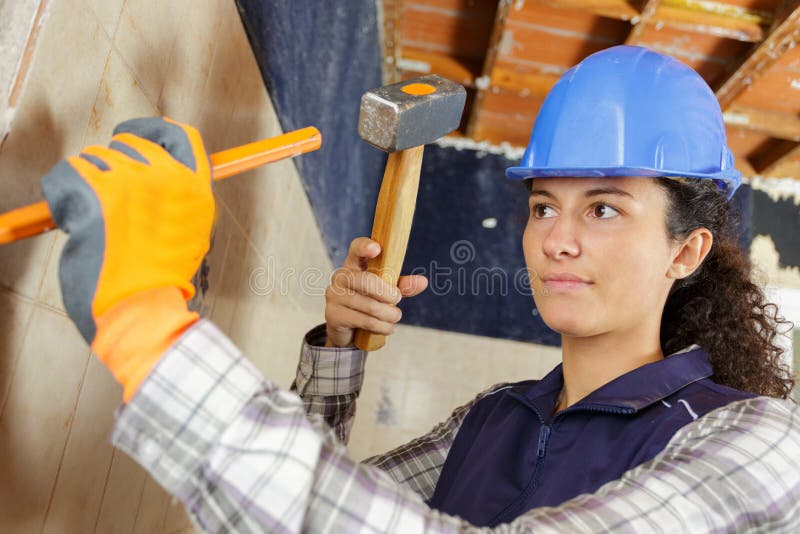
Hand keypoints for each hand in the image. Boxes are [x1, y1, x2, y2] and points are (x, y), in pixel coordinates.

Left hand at [40, 117, 213, 400]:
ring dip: (86, 186)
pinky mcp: (96, 192)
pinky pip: (64, 175)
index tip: (132, 136)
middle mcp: (168, 177)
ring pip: (92, 158)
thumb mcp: (190, 234)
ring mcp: (131, 182)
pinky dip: (62, 198)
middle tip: (106, 205)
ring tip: (96, 226)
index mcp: (196, 188)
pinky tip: (76, 226)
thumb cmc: (160, 281)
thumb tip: (158, 171)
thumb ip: (180, 198)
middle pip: (129, 142)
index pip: (179, 134)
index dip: (151, 129)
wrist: (141, 310)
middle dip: (110, 167)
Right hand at [324, 237, 427, 347]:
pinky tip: (389, 328)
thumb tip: (423, 282)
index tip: (377, 249)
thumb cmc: (368, 303)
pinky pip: (365, 321)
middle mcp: (340, 276)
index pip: (356, 248)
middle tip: (397, 300)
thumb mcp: (387, 292)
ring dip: (390, 315)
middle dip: (389, 294)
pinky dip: (383, 327)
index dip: (365, 246)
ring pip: (370, 305)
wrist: (347, 330)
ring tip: (395, 317)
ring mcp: (334, 295)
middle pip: (367, 281)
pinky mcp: (333, 315)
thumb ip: (403, 286)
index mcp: (353, 264)